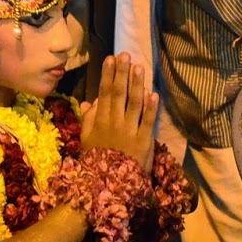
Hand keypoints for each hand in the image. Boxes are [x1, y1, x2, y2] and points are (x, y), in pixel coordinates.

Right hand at [79, 54, 158, 172]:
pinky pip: (147, 122)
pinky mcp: (144, 141)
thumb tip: (90, 101)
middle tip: (125, 55)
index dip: (107, 75)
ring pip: (134, 104)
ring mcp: (130, 131)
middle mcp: (114, 123)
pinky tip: (154, 93)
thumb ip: (88, 119)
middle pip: (118, 94)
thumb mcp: (86, 140)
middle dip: (122, 73)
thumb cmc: (97, 161)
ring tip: (139, 67)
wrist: (109, 187)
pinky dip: (151, 108)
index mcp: (100, 121)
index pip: (104, 93)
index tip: (110, 59)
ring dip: (137, 84)